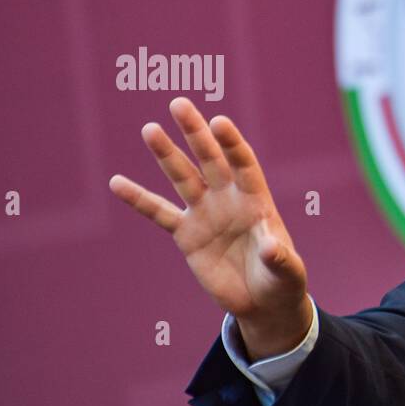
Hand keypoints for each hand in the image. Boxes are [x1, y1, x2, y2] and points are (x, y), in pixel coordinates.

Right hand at [108, 96, 311, 359]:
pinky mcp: (187, 234)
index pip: (244, 165)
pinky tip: (117, 183)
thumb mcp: (287, 271)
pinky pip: (159, 213)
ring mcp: (206, 214)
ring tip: (150, 129)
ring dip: (166, 155)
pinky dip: (139, 199)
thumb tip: (270, 246)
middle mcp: (229, 200)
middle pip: (210, 160)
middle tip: (179, 104)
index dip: (232, 144)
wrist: (261, 301)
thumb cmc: (281, 280)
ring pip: (182, 178)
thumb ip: (279, 257)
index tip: (220, 122)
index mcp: (256, 201)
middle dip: (196, 134)